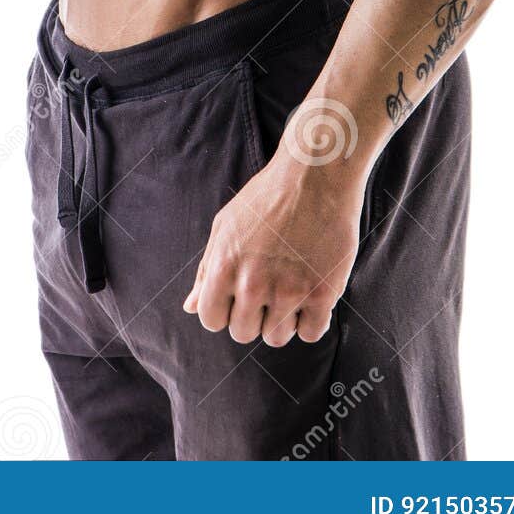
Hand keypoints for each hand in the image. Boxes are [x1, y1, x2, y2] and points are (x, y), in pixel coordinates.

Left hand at [183, 148, 365, 345]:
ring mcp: (289, 291)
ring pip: (276, 338)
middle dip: (252, 316)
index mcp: (224, 267)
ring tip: (290, 288)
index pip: (211, 320)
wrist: (316, 176)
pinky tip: (311, 295)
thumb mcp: (226, 225)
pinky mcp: (322, 293)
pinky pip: (311, 334)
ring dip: (281, 320)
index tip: (238, 296)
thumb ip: (207, 269)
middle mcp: (253, 284)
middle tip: (268, 288)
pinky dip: (311, 321)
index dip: (224, 310)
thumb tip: (191, 306)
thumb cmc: (268, 196)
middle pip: (243, 333)